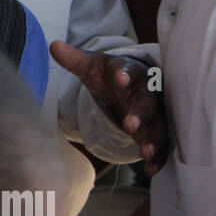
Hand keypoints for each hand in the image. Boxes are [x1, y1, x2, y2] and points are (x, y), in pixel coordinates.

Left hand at [50, 41, 167, 174]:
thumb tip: (53, 45)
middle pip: (147, 102)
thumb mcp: (91, 66)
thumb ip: (74, 59)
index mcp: (131, 72)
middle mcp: (146, 92)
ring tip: (146, 152)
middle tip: (129, 125)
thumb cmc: (110, 74)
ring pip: (158, 125)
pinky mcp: (154, 129)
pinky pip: (162, 144)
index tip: (120, 79)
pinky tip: (151, 169)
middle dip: (140, 113)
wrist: (130, 83)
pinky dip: (159, 157)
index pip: (130, 71)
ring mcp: (154, 112)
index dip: (125, 75)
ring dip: (153, 139)